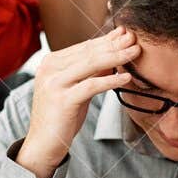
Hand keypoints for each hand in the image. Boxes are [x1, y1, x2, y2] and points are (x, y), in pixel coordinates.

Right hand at [16, 26, 141, 177]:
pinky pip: (92, 86)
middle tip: (134, 38)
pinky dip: (111, 80)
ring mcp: (54, 83)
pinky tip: (126, 77)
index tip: (125, 33)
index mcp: (51, 62)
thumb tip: (113, 54)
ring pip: (91, 64)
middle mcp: (50, 69)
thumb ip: (90, 72)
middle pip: (89, 52)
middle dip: (114, 44)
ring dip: (116, 56)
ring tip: (135, 52)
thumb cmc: (61, 116)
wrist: (42, 144)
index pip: (84, 47)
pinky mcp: (62, 100)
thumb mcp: (76, 88)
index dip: (107, 39)